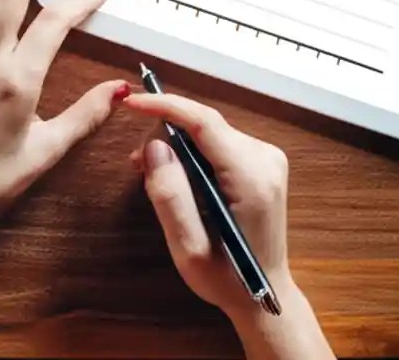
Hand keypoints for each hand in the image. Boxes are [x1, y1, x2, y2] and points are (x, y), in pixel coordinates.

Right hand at [125, 94, 291, 317]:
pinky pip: (217, 143)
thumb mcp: (188, 248)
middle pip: (204, 125)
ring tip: (153, 177)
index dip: (166, 106)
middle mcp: (266, 160)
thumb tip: (154, 147)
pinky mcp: (263, 162)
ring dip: (177, 146)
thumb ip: (170, 196)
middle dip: (166, 133)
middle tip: (136, 165)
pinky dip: (192, 153)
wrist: (263, 295)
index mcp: (251, 179)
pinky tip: (178, 178)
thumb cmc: (225, 279)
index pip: (205, 123)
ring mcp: (268, 159)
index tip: (131, 102)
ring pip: (208, 132)